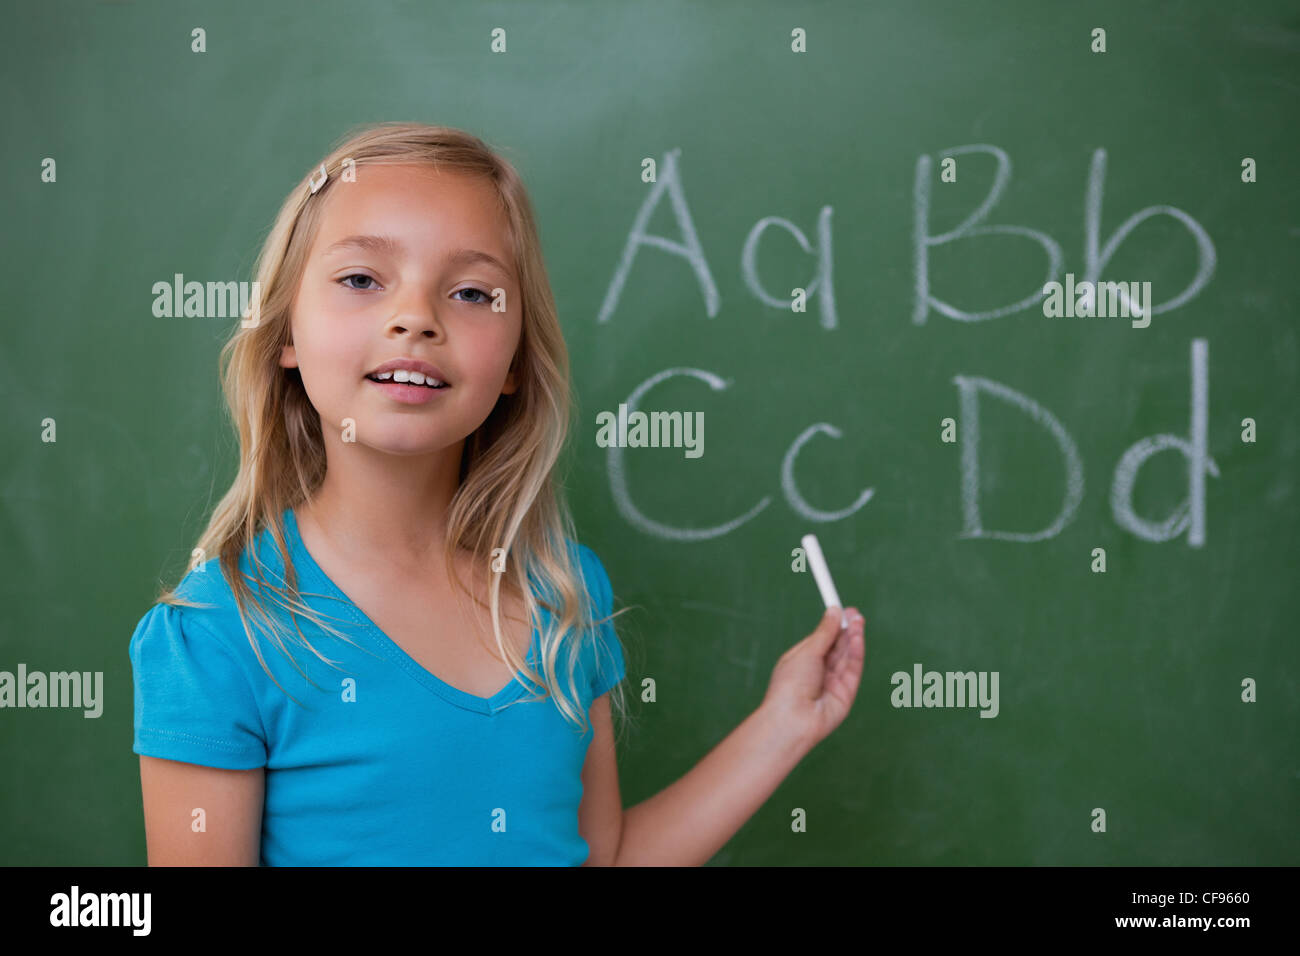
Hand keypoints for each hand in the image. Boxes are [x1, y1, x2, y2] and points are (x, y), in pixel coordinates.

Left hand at [761, 606, 865, 751]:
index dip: (834, 625)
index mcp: (802, 661)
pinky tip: (857, 637)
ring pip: (847, 657)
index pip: (822, 640)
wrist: (792, 718)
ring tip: (858, 621)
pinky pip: (853, 670)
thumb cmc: (790, 684)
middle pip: (837, 647)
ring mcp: (833, 683)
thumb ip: (824, 633)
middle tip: (855, 613)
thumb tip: (834, 611)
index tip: (843, 609)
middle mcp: (818, 672)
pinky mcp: (846, 694)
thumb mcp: (807, 652)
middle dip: (847, 630)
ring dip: (853, 638)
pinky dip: (856, 652)